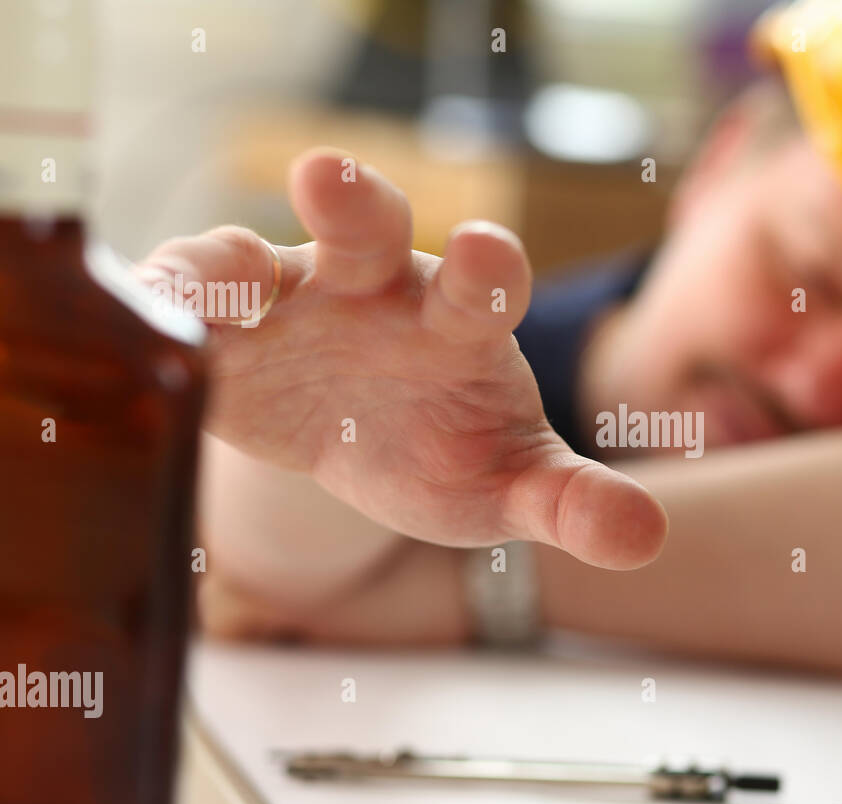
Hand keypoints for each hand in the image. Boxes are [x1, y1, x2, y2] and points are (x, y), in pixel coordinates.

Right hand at [136, 148, 665, 569]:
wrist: (365, 449)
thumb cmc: (450, 451)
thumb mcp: (509, 485)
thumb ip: (571, 503)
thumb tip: (647, 539)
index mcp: (458, 326)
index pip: (483, 286)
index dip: (487, 269)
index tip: (488, 253)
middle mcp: (376, 291)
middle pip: (369, 230)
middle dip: (354, 203)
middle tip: (327, 178)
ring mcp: (294, 301)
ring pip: (255, 257)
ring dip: (229, 260)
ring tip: (216, 281)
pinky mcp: (222, 329)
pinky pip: (185, 301)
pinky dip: (166, 303)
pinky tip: (147, 315)